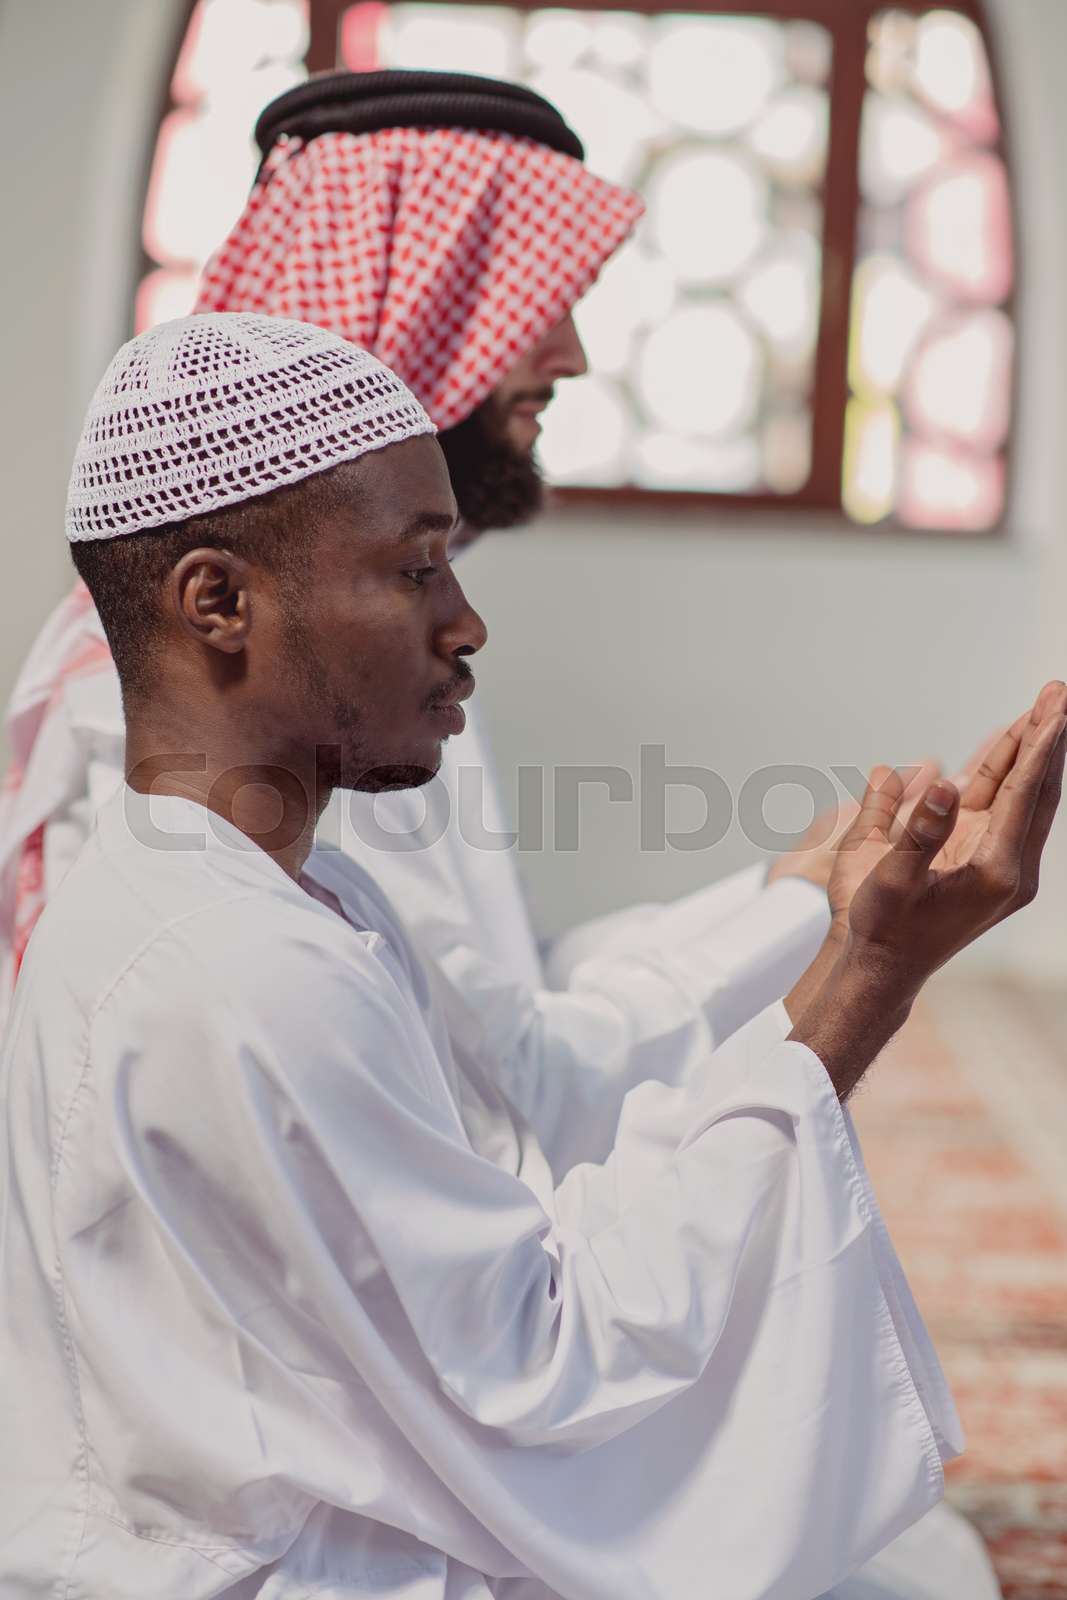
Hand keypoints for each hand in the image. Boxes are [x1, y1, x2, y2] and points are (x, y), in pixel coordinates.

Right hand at [789, 683, 1065, 1100]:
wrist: (881, 968)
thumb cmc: (881, 926)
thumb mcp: (889, 877)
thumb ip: (917, 829)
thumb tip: (941, 781)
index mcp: (995, 871)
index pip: (1023, 794)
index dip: (1039, 746)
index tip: (1054, 706)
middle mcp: (1009, 868)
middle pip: (1036, 789)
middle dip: (1046, 738)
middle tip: (1056, 690)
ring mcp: (1001, 865)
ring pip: (1022, 795)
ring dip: (1029, 751)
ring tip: (1042, 706)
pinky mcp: (986, 863)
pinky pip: (1003, 807)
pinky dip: (1006, 772)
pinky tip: (1008, 744)